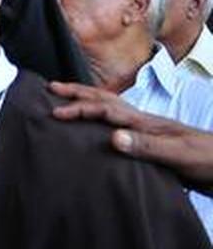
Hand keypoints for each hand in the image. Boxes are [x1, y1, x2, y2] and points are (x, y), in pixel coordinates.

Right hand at [50, 81, 212, 183]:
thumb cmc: (206, 160)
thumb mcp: (178, 155)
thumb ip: (147, 146)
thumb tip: (113, 137)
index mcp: (144, 123)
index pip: (105, 110)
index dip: (80, 109)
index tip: (55, 113)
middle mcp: (142, 122)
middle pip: (104, 100)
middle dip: (77, 93)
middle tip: (51, 87)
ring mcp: (145, 129)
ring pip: (110, 107)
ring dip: (87, 100)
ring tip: (67, 98)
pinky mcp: (148, 140)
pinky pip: (116, 122)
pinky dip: (99, 116)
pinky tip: (95, 125)